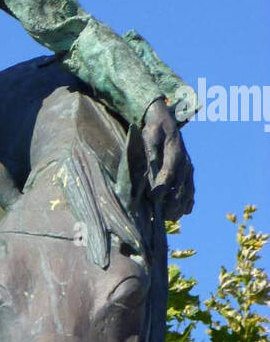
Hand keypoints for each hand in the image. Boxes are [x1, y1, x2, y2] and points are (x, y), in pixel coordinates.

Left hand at [141, 97, 193, 220]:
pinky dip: (188, 202)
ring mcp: (188, 168)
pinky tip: (184, 212)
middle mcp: (185, 162)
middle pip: (181, 186)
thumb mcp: (149, 136)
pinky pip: (191, 189)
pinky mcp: (188, 173)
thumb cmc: (154, 130)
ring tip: (172, 218)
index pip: (169, 173)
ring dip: (181, 206)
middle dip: (173, 203)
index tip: (153, 200)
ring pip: (188, 190)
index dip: (162, 187)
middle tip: (163, 216)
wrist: (165, 123)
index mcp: (175, 152)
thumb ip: (150, 151)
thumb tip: (150, 167)